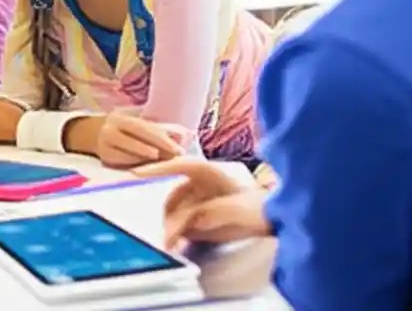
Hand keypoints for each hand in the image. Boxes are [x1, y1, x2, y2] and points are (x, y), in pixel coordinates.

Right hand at [77, 111, 188, 168]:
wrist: (88, 134)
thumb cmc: (120, 129)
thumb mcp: (137, 124)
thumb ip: (160, 128)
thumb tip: (185, 134)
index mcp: (120, 118)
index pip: (144, 127)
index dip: (162, 137)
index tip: (179, 147)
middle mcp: (110, 130)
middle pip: (137, 139)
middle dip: (158, 148)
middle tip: (176, 157)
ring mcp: (105, 145)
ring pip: (130, 153)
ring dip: (150, 159)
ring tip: (167, 162)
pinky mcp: (104, 159)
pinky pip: (124, 163)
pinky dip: (138, 164)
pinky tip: (149, 166)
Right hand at [136, 157, 270, 249]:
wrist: (274, 222)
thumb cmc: (259, 209)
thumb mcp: (238, 210)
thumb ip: (211, 212)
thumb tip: (188, 221)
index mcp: (208, 173)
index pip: (179, 166)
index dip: (158, 169)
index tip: (137, 174)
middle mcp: (197, 184)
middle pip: (173, 196)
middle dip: (168, 216)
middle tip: (166, 235)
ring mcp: (195, 200)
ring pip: (174, 213)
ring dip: (171, 227)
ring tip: (172, 244)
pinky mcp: (196, 218)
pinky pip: (179, 225)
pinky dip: (176, 234)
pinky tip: (176, 244)